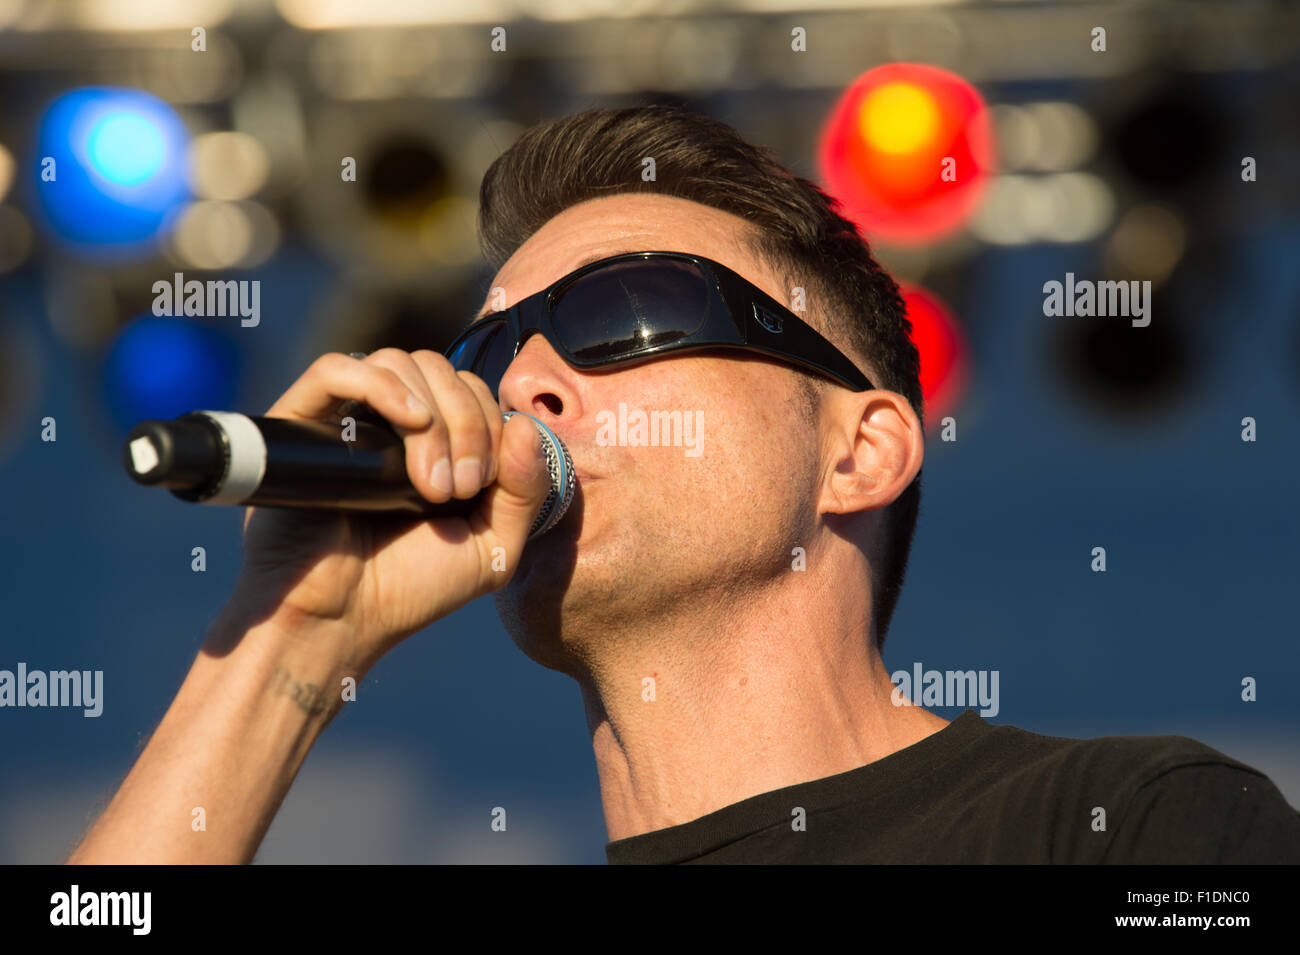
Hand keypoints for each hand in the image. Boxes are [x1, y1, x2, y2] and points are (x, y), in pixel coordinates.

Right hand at [223, 349, 551, 674]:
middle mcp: (388, 422)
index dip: (491, 424)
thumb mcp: (493, 547)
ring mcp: (344, 418)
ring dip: (434, 416)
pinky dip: (382, 383)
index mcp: (433, 441)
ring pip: (399, 362)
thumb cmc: (410, 590)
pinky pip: (337, 368)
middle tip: (459, 489)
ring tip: (431, 484)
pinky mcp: (301, 424)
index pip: (472, 389)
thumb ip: (525, 489)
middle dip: (468, 423)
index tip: (482, 487)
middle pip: (441, 370)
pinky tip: (410, 421)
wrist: (339, 623)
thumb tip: (525, 423)